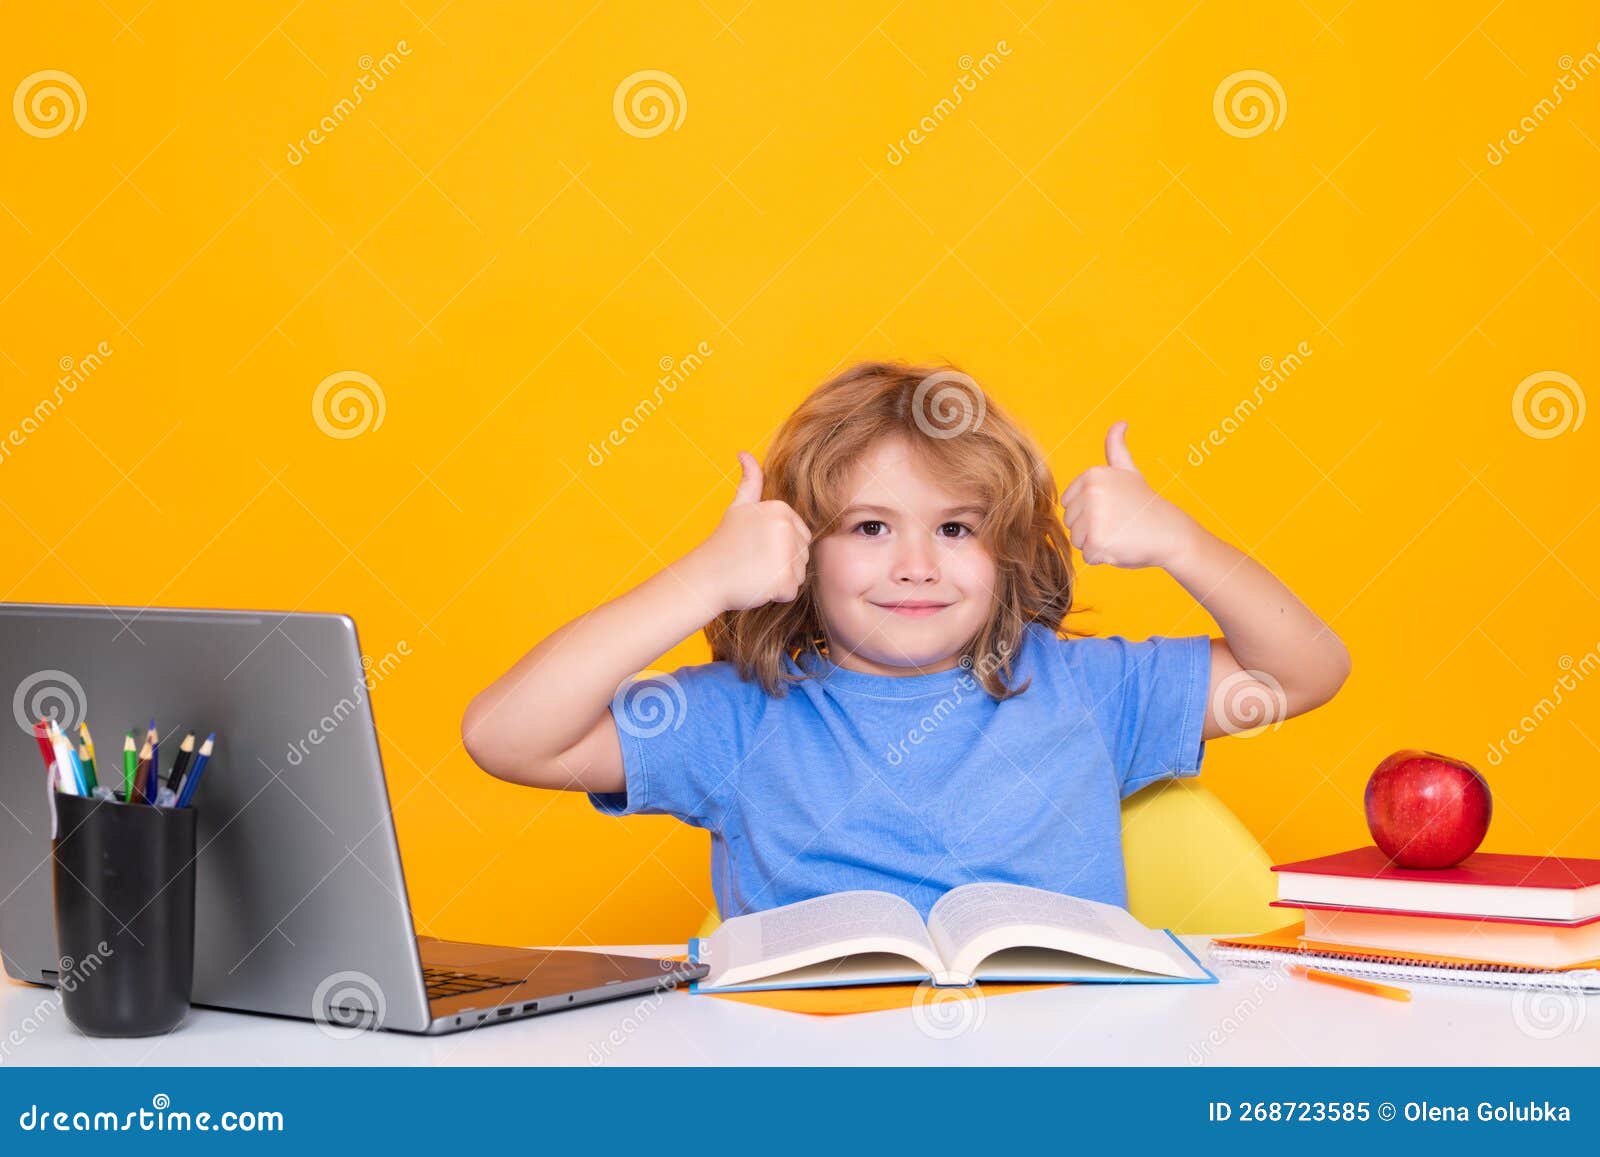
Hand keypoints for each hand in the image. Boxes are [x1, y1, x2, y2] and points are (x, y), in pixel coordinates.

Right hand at [690, 452, 812, 612]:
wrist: (704, 576)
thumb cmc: (724, 543)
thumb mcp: (738, 507)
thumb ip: (750, 481)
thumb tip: (744, 452)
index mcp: (781, 509)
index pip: (800, 535)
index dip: (779, 546)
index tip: (756, 547)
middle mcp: (786, 528)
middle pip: (802, 554)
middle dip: (782, 563)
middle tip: (754, 562)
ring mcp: (786, 555)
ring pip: (799, 573)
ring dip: (780, 579)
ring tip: (754, 572)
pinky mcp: (784, 581)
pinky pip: (791, 591)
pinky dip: (775, 594)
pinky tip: (756, 585)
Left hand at [1060, 422, 1197, 568]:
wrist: (1172, 534)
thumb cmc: (1147, 506)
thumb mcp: (1129, 472)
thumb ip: (1116, 449)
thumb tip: (1120, 422)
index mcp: (1092, 475)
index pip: (1069, 505)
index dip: (1089, 513)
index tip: (1114, 509)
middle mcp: (1091, 492)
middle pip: (1071, 523)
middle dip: (1092, 529)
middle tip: (1120, 524)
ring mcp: (1094, 516)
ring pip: (1078, 541)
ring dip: (1097, 544)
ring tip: (1121, 534)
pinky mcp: (1098, 541)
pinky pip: (1088, 556)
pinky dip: (1104, 557)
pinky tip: (1123, 546)